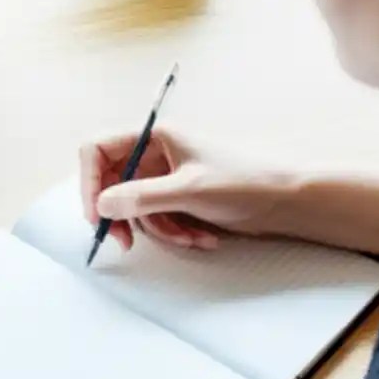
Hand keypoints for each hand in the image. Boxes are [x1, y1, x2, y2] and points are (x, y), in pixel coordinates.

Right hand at [79, 128, 289, 251]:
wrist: (288, 201)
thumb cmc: (245, 182)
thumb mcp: (189, 190)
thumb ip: (142, 197)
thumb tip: (102, 205)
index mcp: (154, 137)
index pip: (98, 150)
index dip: (90, 181)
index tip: (97, 213)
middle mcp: (155, 154)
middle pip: (112, 183)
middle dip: (120, 214)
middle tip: (124, 241)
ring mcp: (166, 177)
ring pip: (136, 207)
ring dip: (158, 229)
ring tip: (188, 238)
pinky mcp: (179, 199)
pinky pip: (157, 218)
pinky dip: (174, 232)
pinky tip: (200, 237)